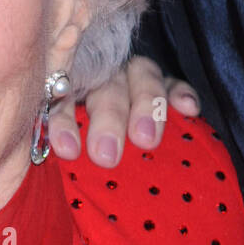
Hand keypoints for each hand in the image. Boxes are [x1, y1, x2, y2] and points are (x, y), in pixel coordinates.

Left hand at [49, 56, 199, 167]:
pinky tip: (188, 108)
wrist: (125, 157)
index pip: (62, 101)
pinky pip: (173, 83)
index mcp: (67, 93)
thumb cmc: (87, 155)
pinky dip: (179, 93)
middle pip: (105, 89)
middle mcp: (100, 79)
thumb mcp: (71, 151)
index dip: (63, 124)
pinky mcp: (163, 84)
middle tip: (107, 155)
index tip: (68, 151)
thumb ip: (65, 149)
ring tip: (146, 139)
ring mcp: (132, 77)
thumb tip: (56, 167)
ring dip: (145, 106)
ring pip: (140, 77)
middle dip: (108, 121)